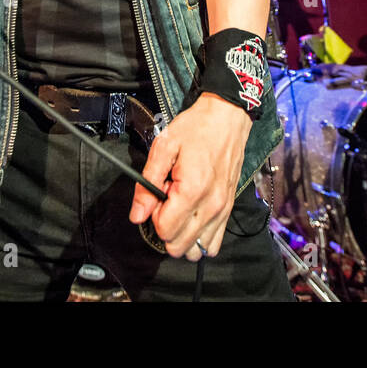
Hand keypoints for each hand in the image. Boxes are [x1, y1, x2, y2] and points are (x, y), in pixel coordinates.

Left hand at [128, 93, 252, 260]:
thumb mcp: (164, 147)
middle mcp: (211, 206)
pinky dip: (199, 237)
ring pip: (196, 250)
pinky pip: (213, 243)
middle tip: (168, 199)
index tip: (159, 193)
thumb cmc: (196, 128)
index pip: (164, 230)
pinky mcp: (229, 209)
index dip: (153, 214)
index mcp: (192, 190)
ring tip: (181, 207)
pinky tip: (193, 216)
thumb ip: (147, 183)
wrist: (227, 117)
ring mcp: (223, 210)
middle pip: (178, 246)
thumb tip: (137, 215)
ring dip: (182, 234)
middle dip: (167, 226)